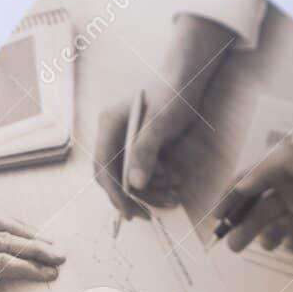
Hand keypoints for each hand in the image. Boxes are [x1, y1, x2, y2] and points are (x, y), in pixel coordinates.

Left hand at [0, 216, 62, 291]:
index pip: (0, 263)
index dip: (28, 267)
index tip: (49, 273)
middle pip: (6, 240)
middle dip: (37, 248)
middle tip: (60, 256)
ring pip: (2, 223)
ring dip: (30, 233)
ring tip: (51, 244)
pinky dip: (15, 224)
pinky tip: (30, 233)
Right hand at [95, 14, 237, 218]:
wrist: (188, 78)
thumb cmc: (173, 93)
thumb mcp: (162, 122)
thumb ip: (146, 150)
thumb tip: (134, 184)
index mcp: (109, 126)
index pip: (103, 167)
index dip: (114, 193)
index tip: (129, 212)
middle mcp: (112, 134)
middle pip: (114, 176)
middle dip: (135, 196)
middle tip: (154, 214)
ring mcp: (125, 141)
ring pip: (131, 176)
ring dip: (151, 190)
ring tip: (174, 193)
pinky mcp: (140, 145)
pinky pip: (143, 171)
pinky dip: (158, 181)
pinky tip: (175, 182)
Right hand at [213, 138, 292, 252]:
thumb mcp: (292, 158)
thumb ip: (262, 172)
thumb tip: (240, 187)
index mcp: (280, 175)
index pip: (247, 187)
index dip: (229, 201)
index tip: (216, 216)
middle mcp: (290, 195)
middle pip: (257, 214)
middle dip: (242, 228)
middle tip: (231, 243)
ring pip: (274, 231)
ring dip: (265, 238)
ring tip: (265, 241)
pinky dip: (292, 244)